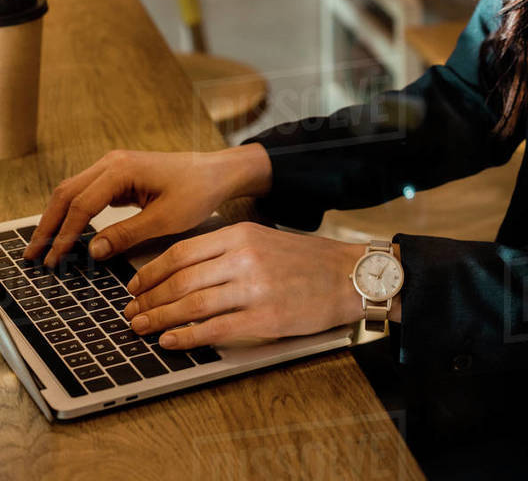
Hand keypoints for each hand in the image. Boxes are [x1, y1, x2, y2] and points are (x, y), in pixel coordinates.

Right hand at [22, 144, 272, 267]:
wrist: (218, 172)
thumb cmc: (197, 191)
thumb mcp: (165, 219)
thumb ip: (126, 235)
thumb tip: (91, 252)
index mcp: (121, 169)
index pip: (81, 205)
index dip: (63, 236)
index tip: (52, 262)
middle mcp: (112, 162)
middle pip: (67, 193)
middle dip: (48, 225)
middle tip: (33, 257)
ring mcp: (114, 165)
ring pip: (73, 191)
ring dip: (57, 218)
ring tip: (43, 248)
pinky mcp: (119, 174)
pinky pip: (88, 192)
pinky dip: (74, 213)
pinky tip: (68, 234)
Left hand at [121, 222, 365, 348]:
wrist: (348, 276)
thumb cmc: (306, 261)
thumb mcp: (263, 240)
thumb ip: (227, 251)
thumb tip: (183, 271)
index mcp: (241, 234)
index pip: (182, 252)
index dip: (152, 272)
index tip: (135, 285)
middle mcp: (244, 258)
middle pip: (180, 279)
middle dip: (148, 298)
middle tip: (130, 312)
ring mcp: (254, 289)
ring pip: (191, 304)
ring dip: (159, 319)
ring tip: (141, 328)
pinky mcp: (264, 319)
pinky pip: (215, 329)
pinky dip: (187, 337)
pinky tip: (171, 342)